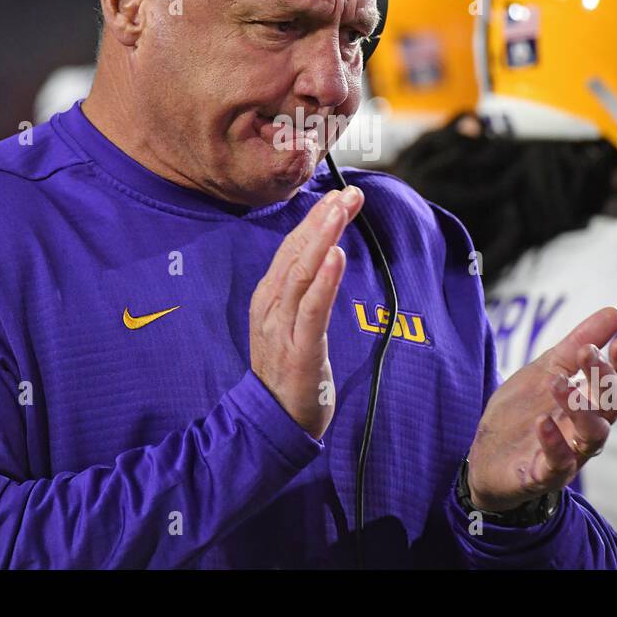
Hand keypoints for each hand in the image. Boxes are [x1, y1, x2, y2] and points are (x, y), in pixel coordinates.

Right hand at [249, 185, 363, 438]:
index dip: (315, 219)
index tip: (341, 194)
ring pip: (301, 272)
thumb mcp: (292, 324)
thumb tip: (326, 254)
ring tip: (341, 209)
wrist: (273, 425)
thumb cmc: (289, 372)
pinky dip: (324, 280)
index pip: (291, 247)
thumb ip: (304, 291)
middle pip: (295, 252)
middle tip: (348, 191)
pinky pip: (312, 309)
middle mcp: (270, 306)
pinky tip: (337, 256)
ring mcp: (281, 328)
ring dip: (323, 237)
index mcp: (269, 297)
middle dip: (322, 219)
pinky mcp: (298, 350)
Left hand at [467, 307, 616, 511]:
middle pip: (612, 406)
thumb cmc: (523, 411)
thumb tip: (615, 312)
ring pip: (593, 436)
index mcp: (590, 402)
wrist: (485, 454)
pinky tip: (542, 422)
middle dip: (603, 378)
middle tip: (587, 353)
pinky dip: (553, 443)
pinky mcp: (543, 475)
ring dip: (580, 409)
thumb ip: (578, 344)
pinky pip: (558, 464)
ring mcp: (569, 454)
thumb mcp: (546, 370)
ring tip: (557, 384)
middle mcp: (586, 429)